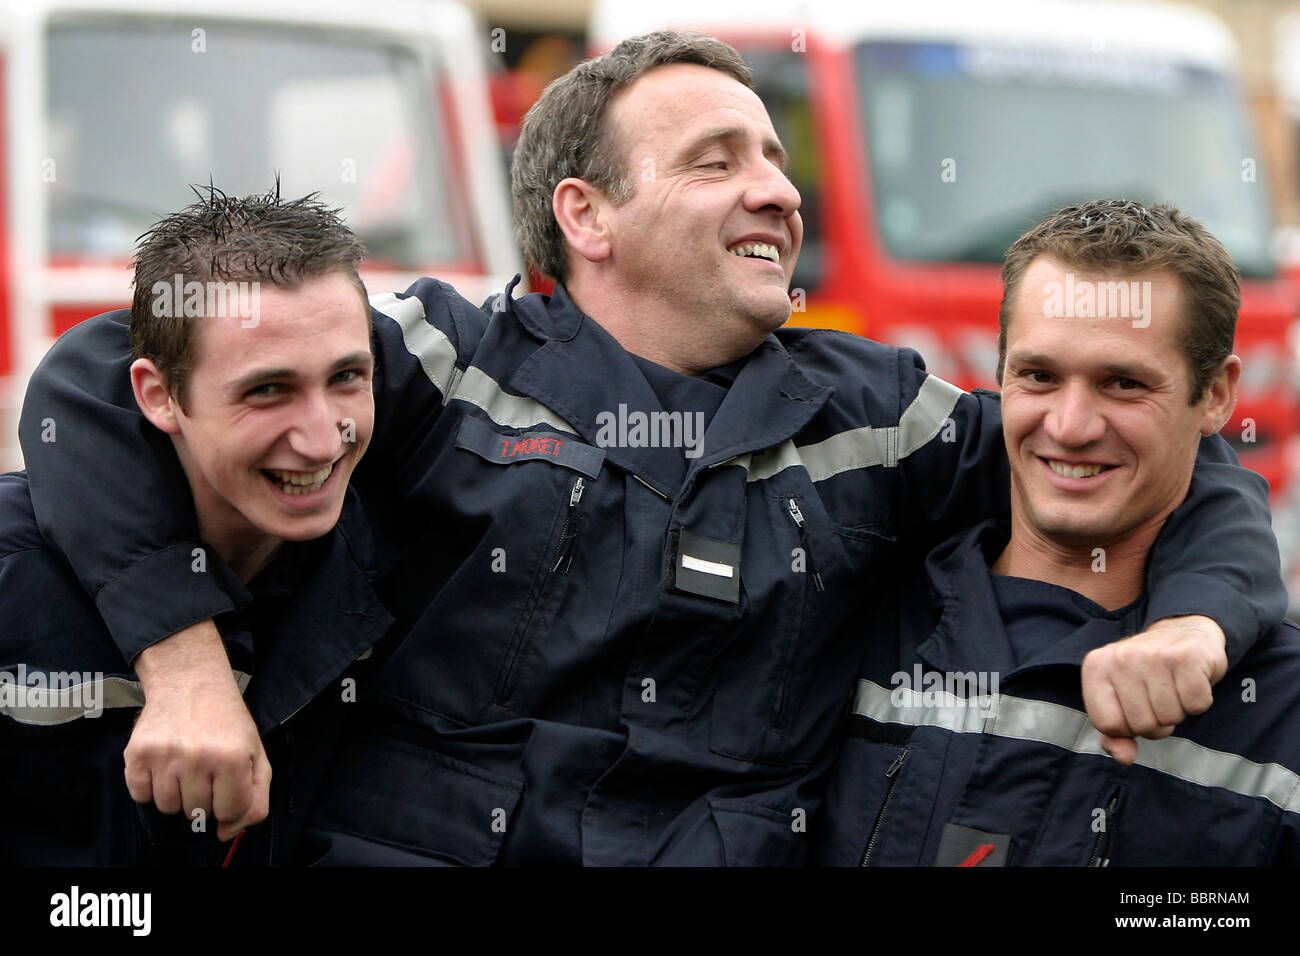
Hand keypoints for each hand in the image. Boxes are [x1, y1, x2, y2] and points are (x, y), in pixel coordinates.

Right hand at [126, 620, 270, 840]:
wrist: (190, 681)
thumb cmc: (226, 722)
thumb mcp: (255, 753)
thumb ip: (256, 799)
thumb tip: (225, 833)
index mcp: (233, 757)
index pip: (230, 811)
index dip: (229, 801)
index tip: (227, 782)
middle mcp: (198, 757)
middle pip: (197, 813)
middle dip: (203, 796)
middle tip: (205, 766)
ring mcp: (164, 755)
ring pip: (168, 808)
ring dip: (177, 793)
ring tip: (185, 764)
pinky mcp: (136, 753)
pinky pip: (140, 796)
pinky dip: (151, 787)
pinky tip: (164, 763)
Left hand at [1080, 615, 1226, 765]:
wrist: (1182, 631)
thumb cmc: (1146, 674)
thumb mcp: (1120, 699)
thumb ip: (1114, 733)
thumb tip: (1123, 757)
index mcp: (1096, 667)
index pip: (1108, 725)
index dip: (1127, 728)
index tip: (1135, 709)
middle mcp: (1121, 657)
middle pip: (1141, 725)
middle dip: (1156, 722)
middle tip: (1160, 699)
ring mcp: (1153, 655)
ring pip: (1169, 718)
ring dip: (1177, 711)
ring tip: (1174, 689)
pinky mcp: (1187, 657)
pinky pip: (1195, 705)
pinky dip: (1198, 702)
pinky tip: (1190, 682)